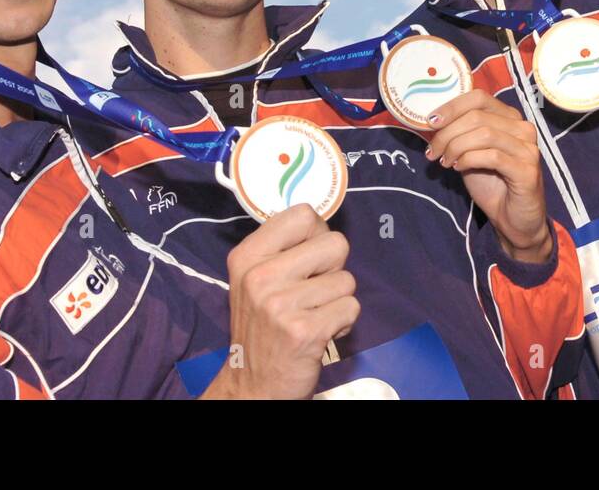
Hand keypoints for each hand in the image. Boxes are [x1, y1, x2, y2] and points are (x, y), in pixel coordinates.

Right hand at [201, 204, 358, 399]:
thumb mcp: (254, 279)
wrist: (252, 383)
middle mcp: (260, 277)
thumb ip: (283, 249)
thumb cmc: (262, 325)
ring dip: (338, 300)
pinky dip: (343, 322)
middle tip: (314, 290)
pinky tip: (321, 331)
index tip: (311, 255)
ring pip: (347, 280)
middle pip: (335, 243)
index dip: (318, 233)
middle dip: (334, 268)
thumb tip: (322, 222)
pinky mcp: (305, 331)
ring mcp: (281, 305)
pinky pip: (351, 308)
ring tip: (314, 314)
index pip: (303, 215)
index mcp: (247, 256)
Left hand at [424, 89, 551, 262]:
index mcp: (509, 118)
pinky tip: (459, 168)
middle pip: (477, 116)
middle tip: (433, 151)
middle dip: (447, 133)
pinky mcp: (527, 170)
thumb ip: (459, 135)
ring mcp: (527, 148)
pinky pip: (492, 156)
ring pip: (484, 134)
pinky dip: (469, 159)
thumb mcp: (469, 153)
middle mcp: (522, 128)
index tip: (430, 122)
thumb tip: (432, 122)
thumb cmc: (492, 184)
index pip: (478, 98)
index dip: (451, 107)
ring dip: (456, 147)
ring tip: (445, 162)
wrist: (513, 219)